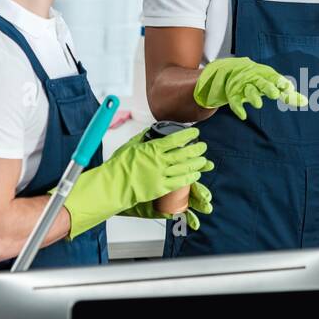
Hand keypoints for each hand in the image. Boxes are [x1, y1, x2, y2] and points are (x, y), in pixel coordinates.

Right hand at [65, 127, 212, 237]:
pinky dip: (189, 178)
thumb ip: (142, 138)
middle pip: (184, 153)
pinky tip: (195, 174)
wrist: (114, 184)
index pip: (175, 139)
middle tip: (203, 146)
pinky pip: (180, 182)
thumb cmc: (119, 166)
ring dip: (197, 163)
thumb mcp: (130, 146)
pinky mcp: (161, 188)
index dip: (188, 134)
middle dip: (197, 148)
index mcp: (152, 149)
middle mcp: (159, 161)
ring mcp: (161, 175)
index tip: (195, 131)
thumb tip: (149, 131)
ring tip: (203, 160)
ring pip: (185, 167)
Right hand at [193, 56, 306, 119]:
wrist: (233, 70)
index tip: (288, 87)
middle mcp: (255, 78)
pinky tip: (243, 116)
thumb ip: (288, 93)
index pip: (275, 78)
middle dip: (268, 88)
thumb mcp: (273, 82)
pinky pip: (235, 101)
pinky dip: (238, 108)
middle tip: (275, 94)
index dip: (281, 83)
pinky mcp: (233, 94)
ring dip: (253, 97)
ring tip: (259, 105)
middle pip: (262, 82)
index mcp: (266, 74)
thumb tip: (306, 102)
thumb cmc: (259, 78)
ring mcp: (243, 86)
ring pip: (249, 91)